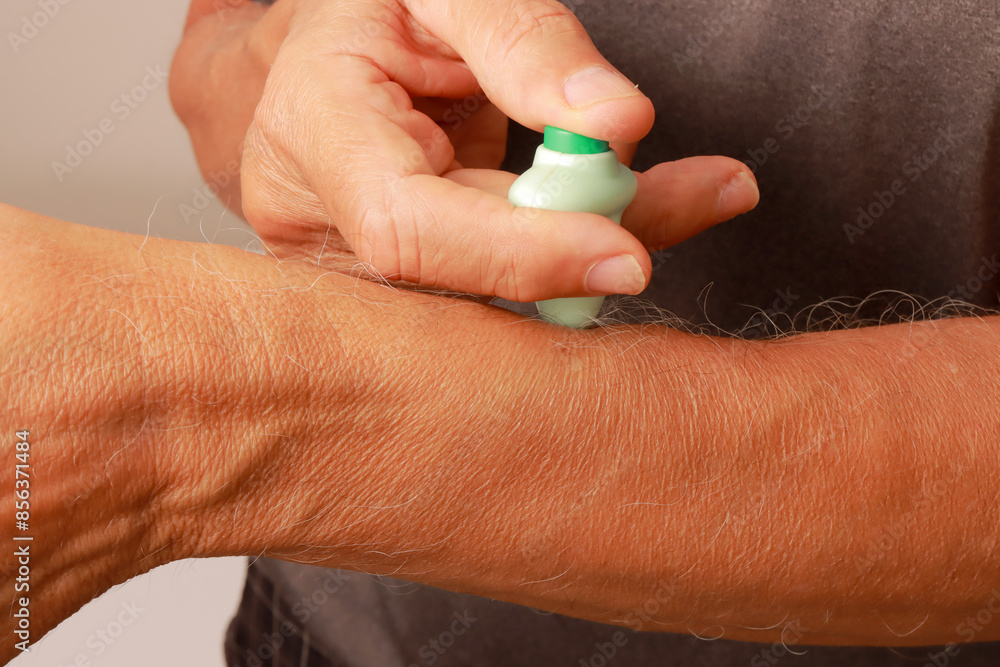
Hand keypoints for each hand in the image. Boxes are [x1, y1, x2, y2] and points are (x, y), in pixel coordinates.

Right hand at [171, 0, 759, 299]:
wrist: (332, 47)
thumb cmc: (381, 6)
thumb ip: (524, 41)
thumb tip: (616, 121)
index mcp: (318, 129)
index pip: (406, 225)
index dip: (518, 253)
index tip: (627, 253)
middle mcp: (326, 219)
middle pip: (463, 278)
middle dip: (589, 247)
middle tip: (708, 191)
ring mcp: (361, 262)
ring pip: (494, 298)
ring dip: (604, 250)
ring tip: (704, 190)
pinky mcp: (406, 280)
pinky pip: (502, 288)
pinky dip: (584, 252)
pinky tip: (653, 213)